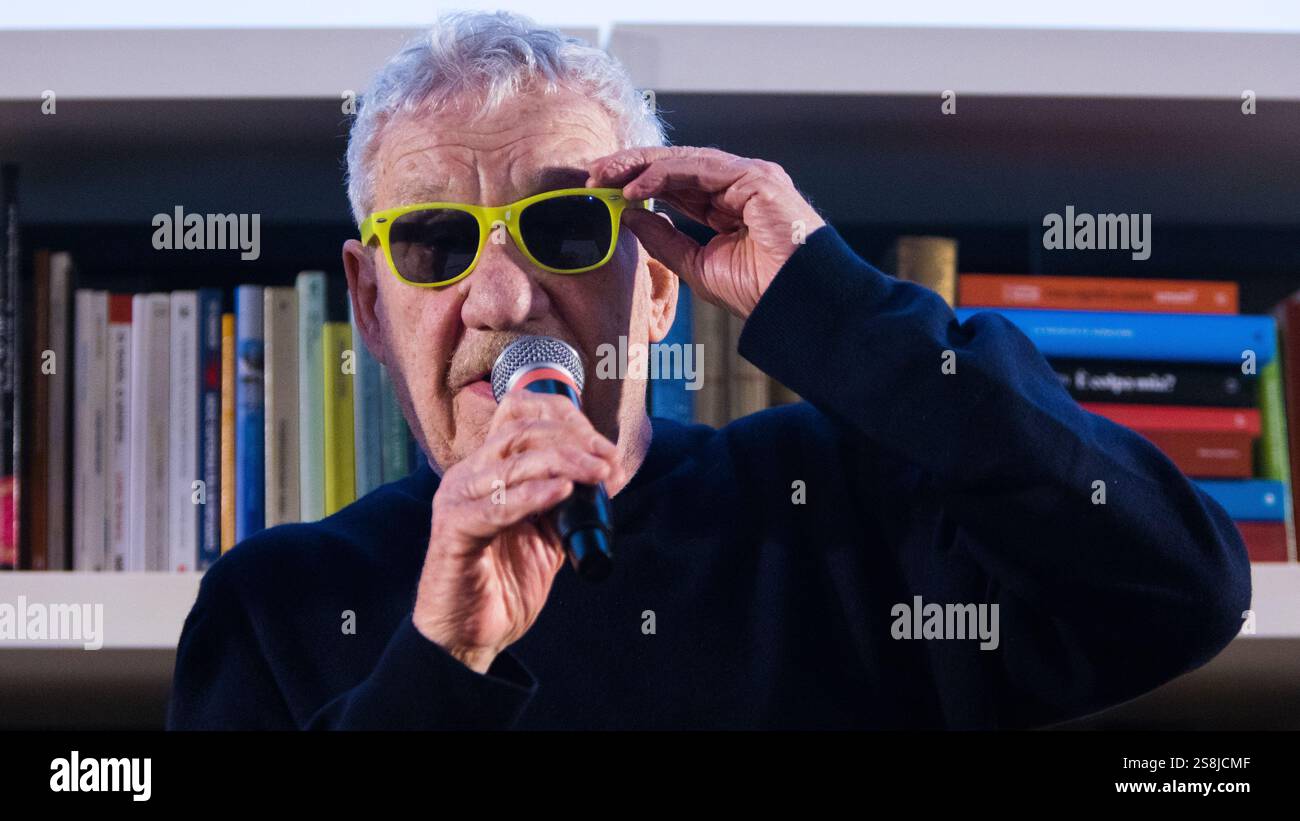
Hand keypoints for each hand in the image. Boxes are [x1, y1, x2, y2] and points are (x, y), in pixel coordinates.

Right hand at [413, 391, 625, 672]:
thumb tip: (607, 475)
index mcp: (487, 470)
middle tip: (607, 463)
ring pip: (511, 462)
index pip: (519, 416)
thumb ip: (566, 503)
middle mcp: (469, 476)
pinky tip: (560, 493)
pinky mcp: (455, 531)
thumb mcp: (545, 535)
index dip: (565, 420)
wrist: (470, 634)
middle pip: (520, 433)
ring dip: (562, 463)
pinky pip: (496, 506)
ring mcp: (458, 500)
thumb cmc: (503, 583)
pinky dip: (532, 496)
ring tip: (596, 474)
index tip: (605, 447)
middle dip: (573, 441)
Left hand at [588, 146, 825, 318]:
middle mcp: (740, 183)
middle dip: (633, 166)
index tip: (603, 188)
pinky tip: (635, 187)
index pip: (677, 182)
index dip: (639, 181)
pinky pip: (700, 168)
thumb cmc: (758, 290)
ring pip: (685, 160)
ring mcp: (750, 177)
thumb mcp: (696, 264)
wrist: (794, 304)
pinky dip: (664, 174)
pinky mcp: (756, 178)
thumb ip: (664, 239)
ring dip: (641, 165)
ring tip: (606, 175)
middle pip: (676, 165)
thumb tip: (631, 216)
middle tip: (594, 172)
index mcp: (729, 202)